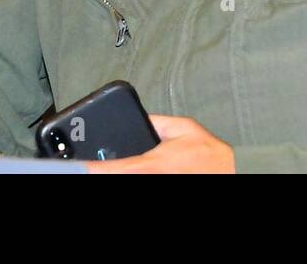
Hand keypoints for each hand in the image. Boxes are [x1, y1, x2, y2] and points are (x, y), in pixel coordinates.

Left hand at [86, 115, 234, 173]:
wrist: (231, 174)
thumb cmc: (211, 156)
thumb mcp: (185, 128)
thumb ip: (159, 121)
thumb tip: (141, 118)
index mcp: (150, 165)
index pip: (111, 169)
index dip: (89, 167)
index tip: (75, 165)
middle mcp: (149, 179)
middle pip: (115, 177)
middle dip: (100, 169)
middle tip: (85, 165)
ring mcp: (153, 186)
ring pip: (126, 179)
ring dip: (114, 172)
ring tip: (99, 167)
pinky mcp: (156, 189)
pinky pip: (139, 181)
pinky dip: (129, 173)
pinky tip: (122, 169)